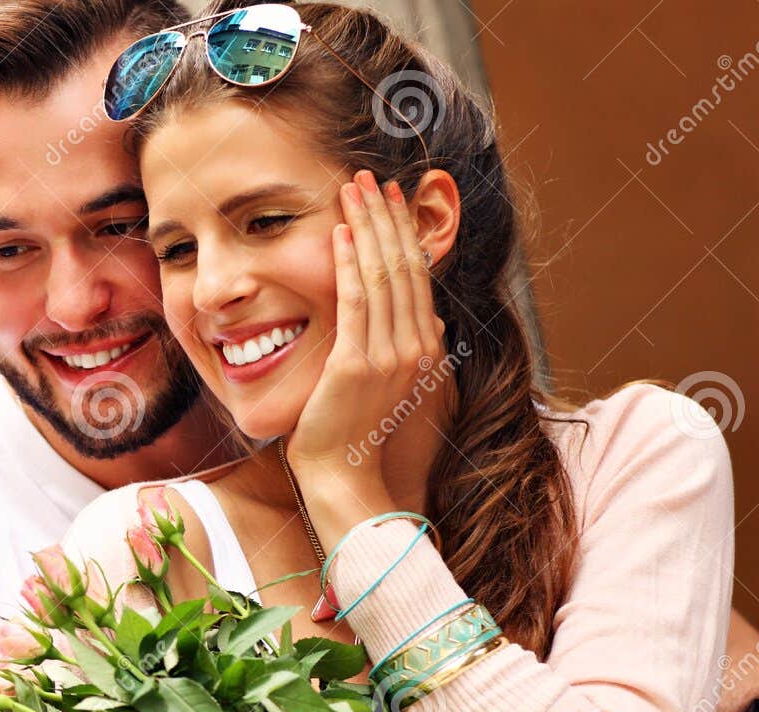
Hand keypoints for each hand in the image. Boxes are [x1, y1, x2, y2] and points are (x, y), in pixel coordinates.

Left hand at [285, 170, 447, 488]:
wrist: (344, 477)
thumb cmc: (355, 434)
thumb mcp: (389, 385)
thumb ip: (405, 349)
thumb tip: (429, 321)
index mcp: (424, 349)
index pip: (417, 276)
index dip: (404, 233)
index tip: (391, 199)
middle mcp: (415, 347)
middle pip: (404, 265)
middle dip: (387, 216)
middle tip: (371, 177)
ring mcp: (388, 355)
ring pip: (382, 274)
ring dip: (367, 225)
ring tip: (354, 188)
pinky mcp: (356, 363)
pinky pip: (354, 299)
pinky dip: (347, 261)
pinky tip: (339, 231)